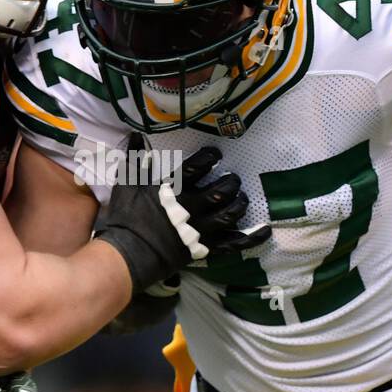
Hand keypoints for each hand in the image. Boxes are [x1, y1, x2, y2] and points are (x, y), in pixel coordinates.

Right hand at [95, 134, 269, 291]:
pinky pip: (233, 244)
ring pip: (229, 214)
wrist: (127, 257)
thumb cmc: (125, 221)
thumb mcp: (126, 186)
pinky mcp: (204, 249)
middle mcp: (191, 209)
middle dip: (231, 183)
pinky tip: (266, 229)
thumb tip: (135, 135)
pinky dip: (252, 238)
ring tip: (241, 198)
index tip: (215, 154)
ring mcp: (200, 231)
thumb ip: (135, 161)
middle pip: (220, 191)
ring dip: (239, 204)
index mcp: (173, 191)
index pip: (196, 168)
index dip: (209, 158)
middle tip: (233, 179)